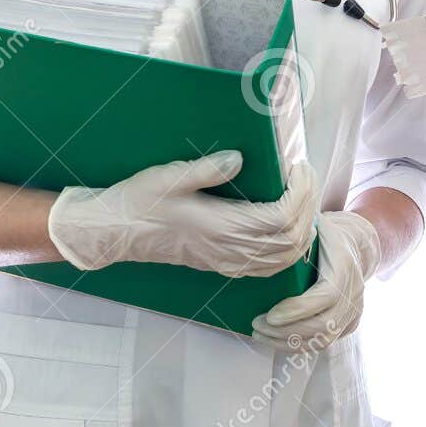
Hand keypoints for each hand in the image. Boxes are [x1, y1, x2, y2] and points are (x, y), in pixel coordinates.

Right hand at [48, 151, 317, 277]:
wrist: (117, 232)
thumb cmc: (140, 201)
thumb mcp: (169, 176)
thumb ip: (205, 169)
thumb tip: (239, 159)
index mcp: (221, 227)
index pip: (281, 217)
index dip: (300, 193)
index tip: (298, 166)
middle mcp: (229, 250)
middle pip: (292, 239)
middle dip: (308, 205)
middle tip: (304, 174)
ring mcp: (228, 262)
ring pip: (286, 257)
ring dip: (303, 227)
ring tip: (301, 194)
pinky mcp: (224, 265)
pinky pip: (270, 267)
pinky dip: (290, 248)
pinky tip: (289, 225)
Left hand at [251, 210, 380, 350]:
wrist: (356, 245)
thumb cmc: (327, 236)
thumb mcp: (315, 227)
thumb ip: (296, 236)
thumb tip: (266, 242)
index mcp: (345, 266)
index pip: (326, 296)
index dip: (298, 310)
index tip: (269, 315)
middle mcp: (354, 292)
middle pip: (323, 325)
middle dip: (286, 331)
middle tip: (257, 325)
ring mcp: (354, 310)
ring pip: (323, 340)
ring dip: (289, 342)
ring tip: (261, 334)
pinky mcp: (350, 323)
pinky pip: (325, 342)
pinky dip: (300, 344)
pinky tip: (277, 339)